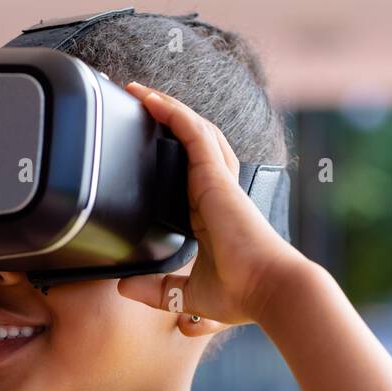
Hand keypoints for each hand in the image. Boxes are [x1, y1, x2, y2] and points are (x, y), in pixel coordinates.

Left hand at [117, 82, 306, 330]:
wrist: (267, 289)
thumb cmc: (240, 294)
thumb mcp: (187, 296)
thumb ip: (157, 291)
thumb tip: (124, 288)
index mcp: (210, 215)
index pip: (188, 173)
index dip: (171, 154)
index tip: (147, 146)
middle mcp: (216, 192)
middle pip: (193, 144)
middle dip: (168, 121)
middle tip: (138, 104)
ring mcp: (218, 181)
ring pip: (194, 130)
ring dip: (166, 108)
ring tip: (139, 92)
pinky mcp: (216, 176)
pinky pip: (192, 133)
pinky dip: (173, 113)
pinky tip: (151, 99)